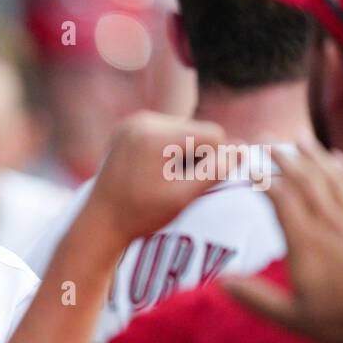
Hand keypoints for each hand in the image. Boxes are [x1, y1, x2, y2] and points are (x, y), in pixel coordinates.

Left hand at [81, 111, 226, 246]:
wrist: (99, 222)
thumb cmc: (141, 215)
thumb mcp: (183, 197)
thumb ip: (215, 172)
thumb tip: (243, 149)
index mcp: (155, 135)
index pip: (213, 134)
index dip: (212, 161)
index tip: (191, 183)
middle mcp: (143, 120)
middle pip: (197, 130)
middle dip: (195, 156)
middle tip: (173, 184)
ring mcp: (133, 122)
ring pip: (183, 130)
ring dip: (183, 153)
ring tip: (161, 180)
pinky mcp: (128, 128)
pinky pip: (165, 132)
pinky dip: (167, 150)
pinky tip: (152, 172)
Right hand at [225, 144, 342, 342]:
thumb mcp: (292, 318)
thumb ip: (255, 298)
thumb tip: (220, 284)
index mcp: (305, 242)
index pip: (280, 197)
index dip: (262, 177)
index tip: (247, 164)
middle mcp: (331, 223)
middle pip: (305, 179)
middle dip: (284, 157)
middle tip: (266, 141)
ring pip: (333, 177)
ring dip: (314, 156)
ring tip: (298, 140)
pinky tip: (339, 159)